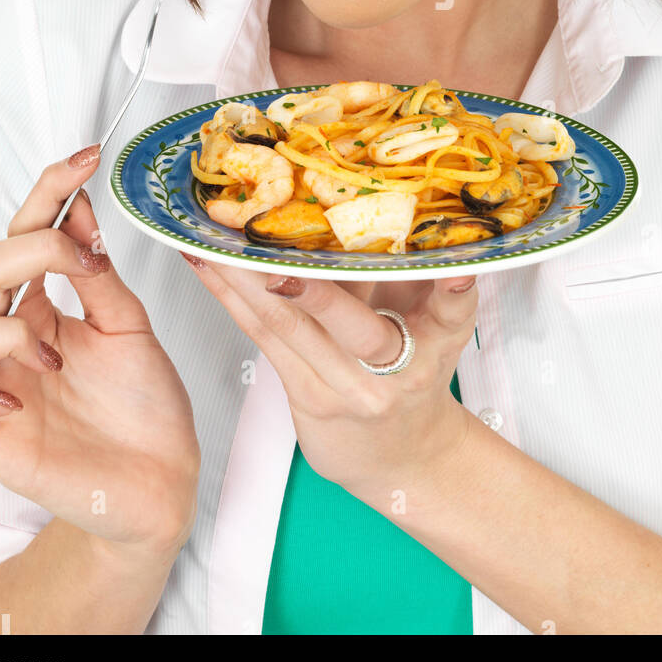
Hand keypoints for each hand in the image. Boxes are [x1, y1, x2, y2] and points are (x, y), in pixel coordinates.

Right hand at [0, 149, 200, 555]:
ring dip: (4, 330)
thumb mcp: (131, 326)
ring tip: (55, 359)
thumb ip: (98, 272)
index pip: (23, 235)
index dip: (46, 193)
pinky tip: (20, 398)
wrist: (164, 482)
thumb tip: (81, 205)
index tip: (85, 159)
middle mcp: (10, 343)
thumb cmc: (146, 407)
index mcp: (42, 308)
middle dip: (27, 251)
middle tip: (82, 267)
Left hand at [179, 256, 475, 498]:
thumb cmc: (417, 371)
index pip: (452, 313)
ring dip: (247, 283)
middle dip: (317, 294)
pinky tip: (206, 266)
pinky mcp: (307, 394)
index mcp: (439, 341)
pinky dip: (232, 297)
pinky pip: (263, 337)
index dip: (454, 291)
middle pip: (358, 328)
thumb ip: (421, 273)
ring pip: (292, 327)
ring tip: (215, 244)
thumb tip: (405, 208)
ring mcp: (348, 387)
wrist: (403, 454)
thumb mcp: (438, 325)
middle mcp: (397, 369)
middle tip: (280, 266)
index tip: (455, 270)